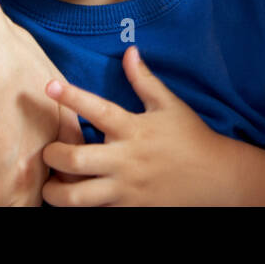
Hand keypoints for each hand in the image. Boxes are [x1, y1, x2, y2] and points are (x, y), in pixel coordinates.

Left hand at [41, 46, 253, 205]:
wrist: (215, 177)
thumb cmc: (190, 137)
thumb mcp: (170, 105)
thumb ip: (144, 80)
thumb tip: (130, 51)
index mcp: (135, 129)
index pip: (97, 109)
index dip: (71, 96)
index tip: (49, 86)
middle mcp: (126, 160)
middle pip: (74, 159)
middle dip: (52, 154)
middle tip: (50, 151)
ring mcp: (126, 189)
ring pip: (75, 197)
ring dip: (55, 191)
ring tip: (54, 183)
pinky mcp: (130, 209)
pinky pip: (94, 212)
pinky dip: (79, 206)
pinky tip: (77, 195)